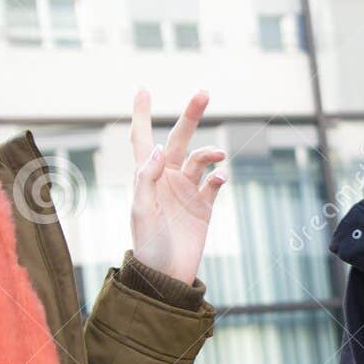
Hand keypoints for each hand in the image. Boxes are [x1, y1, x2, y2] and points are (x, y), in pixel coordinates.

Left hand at [129, 89, 228, 285]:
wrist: (167, 274)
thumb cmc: (148, 243)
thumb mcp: (141, 209)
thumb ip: (146, 178)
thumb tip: (158, 148)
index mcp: (147, 176)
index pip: (142, 138)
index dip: (141, 114)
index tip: (143, 88)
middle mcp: (167, 178)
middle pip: (178, 139)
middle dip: (190, 116)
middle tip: (203, 93)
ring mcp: (187, 191)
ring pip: (200, 159)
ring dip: (210, 152)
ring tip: (219, 156)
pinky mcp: (204, 206)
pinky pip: (214, 183)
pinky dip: (219, 177)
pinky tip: (222, 177)